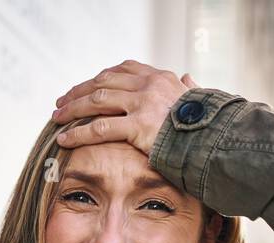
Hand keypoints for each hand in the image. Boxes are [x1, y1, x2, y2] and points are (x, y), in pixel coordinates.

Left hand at [50, 60, 197, 155]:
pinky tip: (64, 138)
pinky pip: (100, 128)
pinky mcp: (138, 126)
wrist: (217, 140)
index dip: (100, 78)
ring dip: (72, 109)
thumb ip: (189, 88)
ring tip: (56, 119)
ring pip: (96, 101)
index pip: (123, 70)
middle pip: (103, 82)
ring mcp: (143, 103)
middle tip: (61, 102)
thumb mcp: (199, 99)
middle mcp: (149, 85)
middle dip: (79, 92)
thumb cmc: (208, 126)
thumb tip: (188, 78)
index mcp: (161, 77)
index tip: (86, 86)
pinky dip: (78, 133)